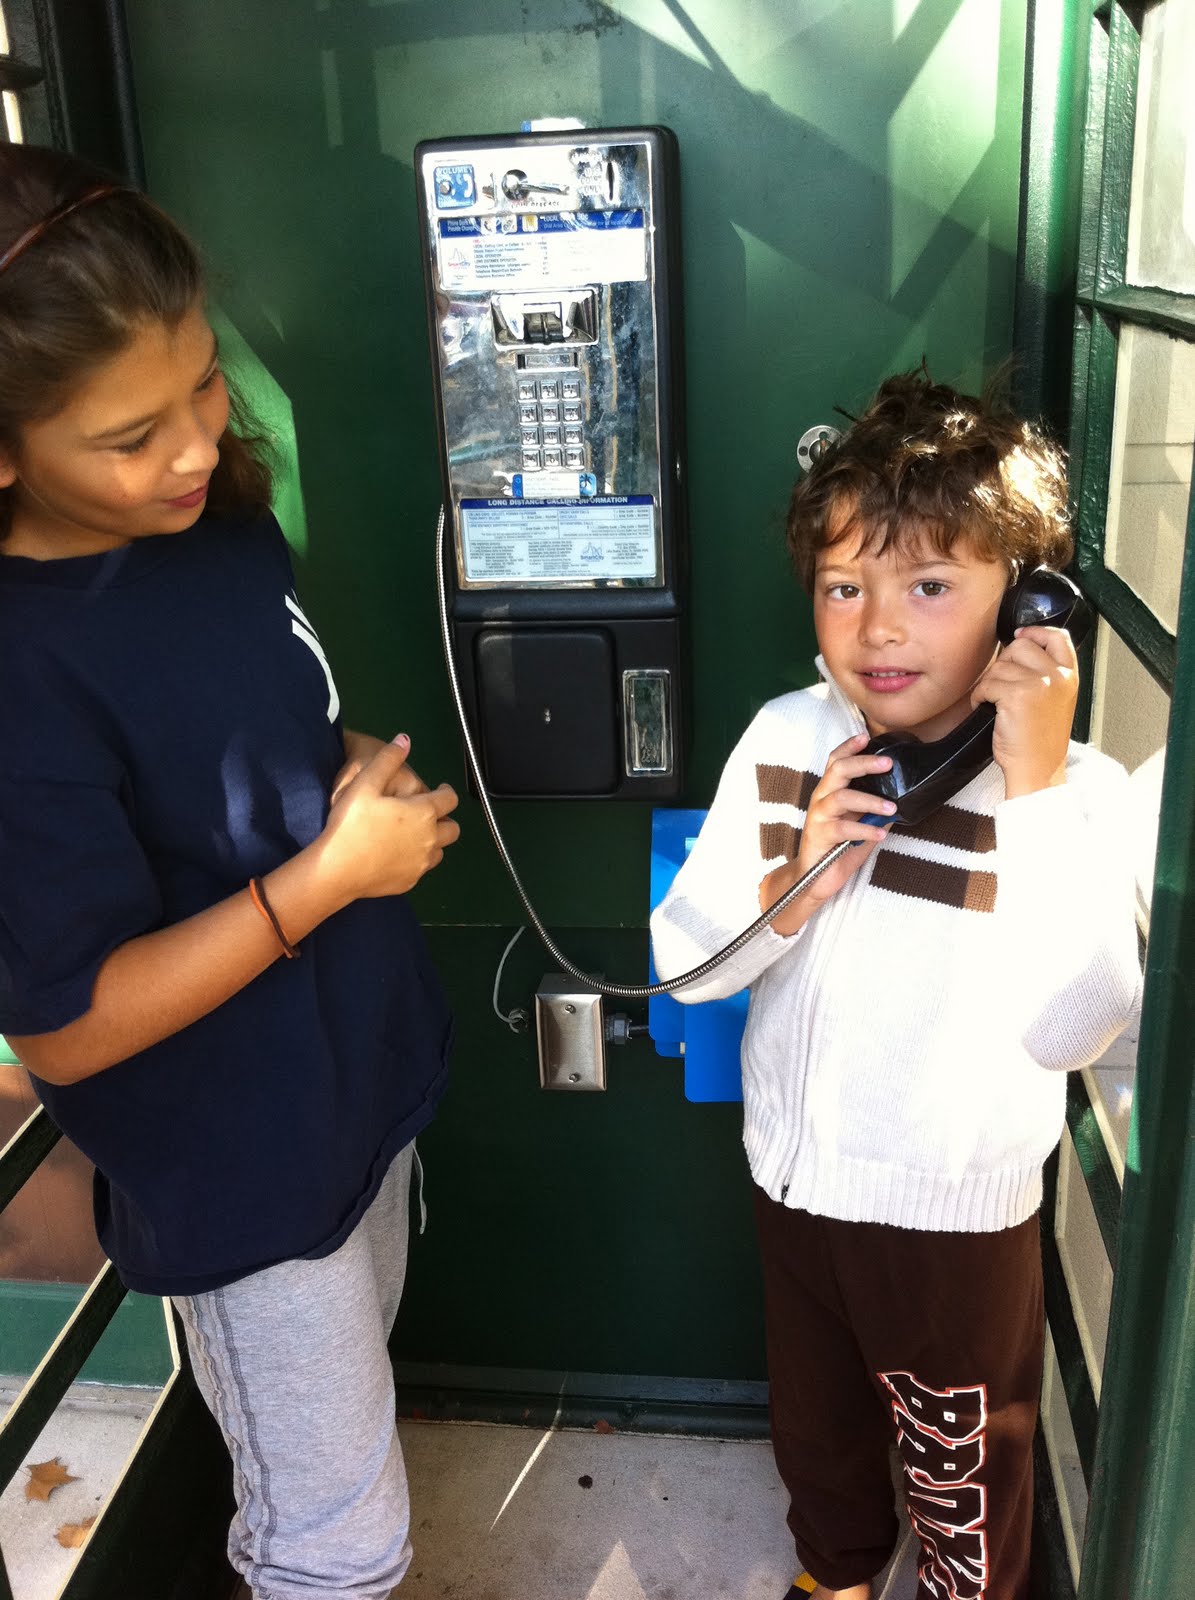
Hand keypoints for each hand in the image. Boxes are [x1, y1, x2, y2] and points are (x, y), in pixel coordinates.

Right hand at [317, 736, 459, 902]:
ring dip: (434, 840)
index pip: (449, 800)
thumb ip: (388, 759)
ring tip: (416, 833)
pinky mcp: (410, 882)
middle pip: (453, 829)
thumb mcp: (365, 783)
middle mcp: (430, 839)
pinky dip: (419, 859)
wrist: (337, 870)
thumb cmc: (351, 824)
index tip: (441, 789)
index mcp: (424, 813)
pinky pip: (423, 868)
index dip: (446, 791)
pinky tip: (401, 854)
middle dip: (444, 818)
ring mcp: (421, 864)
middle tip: (429, 812)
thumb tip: (404, 740)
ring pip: (440, 850)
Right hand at [758, 732, 894, 934]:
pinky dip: (865, 829)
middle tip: (888, 764)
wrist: (814, 879)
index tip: (866, 737)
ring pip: (841, 797)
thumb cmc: (839, 848)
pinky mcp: (819, 835)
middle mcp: (821, 798)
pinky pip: (843, 828)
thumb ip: (875, 810)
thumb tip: (903, 799)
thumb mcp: (861, 823)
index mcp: (830, 791)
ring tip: (892, 807)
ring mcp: (818, 816)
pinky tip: (881, 834)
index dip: (849, 747)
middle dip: (863, 763)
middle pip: (838, 770)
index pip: (836, 761)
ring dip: (870, 800)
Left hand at [970, 625, 1077, 798]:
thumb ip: (1047, 673)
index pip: (1058, 637)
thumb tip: (1020, 645)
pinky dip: (980, 696)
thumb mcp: (1055, 700)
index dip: (1035, 631)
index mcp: (1070, 676)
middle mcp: (1058, 677)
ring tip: (995, 702)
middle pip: (1021, 645)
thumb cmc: (1040, 740)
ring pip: (1000, 665)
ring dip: (990, 682)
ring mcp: (1039, 684)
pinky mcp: (1017, 695)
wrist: (1037, 768)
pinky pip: (987, 683)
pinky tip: (988, 709)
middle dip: (1005, 662)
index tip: (1020, 634)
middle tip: (1003, 686)